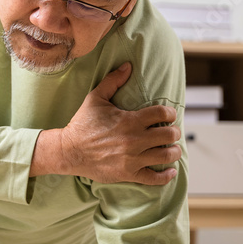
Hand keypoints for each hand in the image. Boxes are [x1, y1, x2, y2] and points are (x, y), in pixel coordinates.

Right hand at [33, 62, 181, 184]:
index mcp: (130, 120)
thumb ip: (113, 81)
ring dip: (174, 151)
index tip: (167, 116)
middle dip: (173, 132)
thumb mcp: (95, 99)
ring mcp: (132, 158)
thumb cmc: (82, 125)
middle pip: (170, 135)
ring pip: (167, 155)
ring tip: (171, 148)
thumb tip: (127, 66)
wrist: (68, 151)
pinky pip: (155, 178)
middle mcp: (134, 139)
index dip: (170, 113)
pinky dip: (166, 175)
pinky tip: (170, 170)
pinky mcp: (128, 173)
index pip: (163, 114)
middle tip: (169, 132)